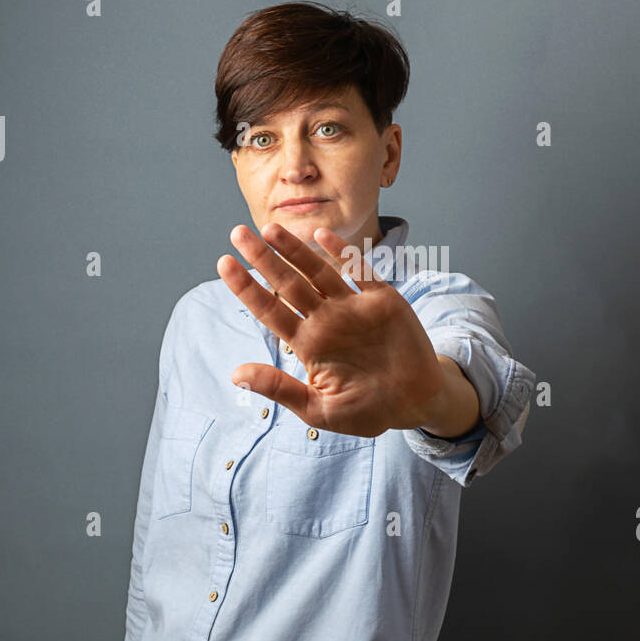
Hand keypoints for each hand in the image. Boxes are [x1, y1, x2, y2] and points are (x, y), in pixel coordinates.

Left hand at [216, 222, 443, 437]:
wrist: (415, 404)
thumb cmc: (366, 411)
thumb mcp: (318, 410)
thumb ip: (280, 389)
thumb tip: (236, 374)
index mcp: (308, 344)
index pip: (270, 310)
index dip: (247, 287)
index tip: (224, 264)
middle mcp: (326, 320)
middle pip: (288, 284)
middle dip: (263, 259)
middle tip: (238, 233)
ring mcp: (353, 308)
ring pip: (318, 272)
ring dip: (295, 250)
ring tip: (270, 229)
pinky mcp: (382, 301)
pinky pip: (360, 272)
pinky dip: (343, 253)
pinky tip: (322, 237)